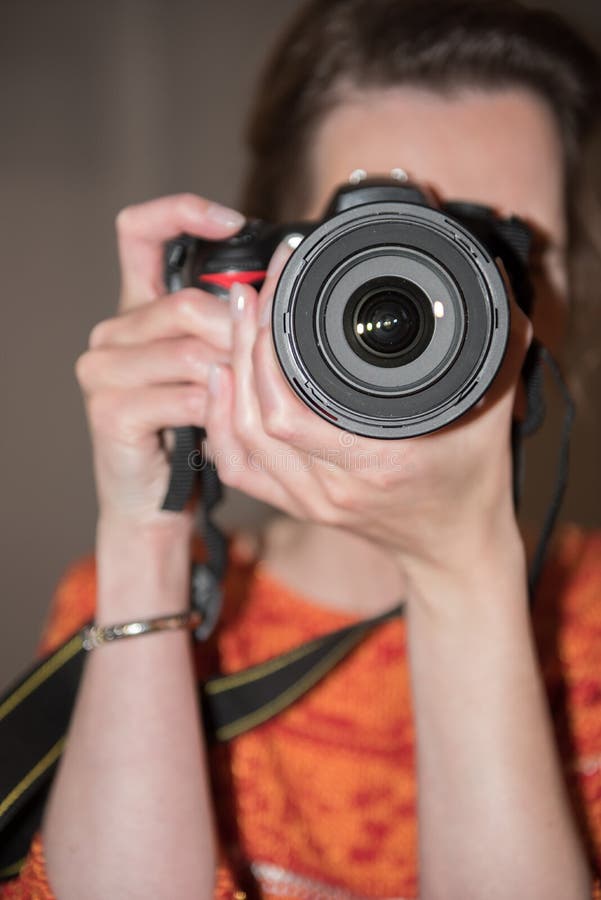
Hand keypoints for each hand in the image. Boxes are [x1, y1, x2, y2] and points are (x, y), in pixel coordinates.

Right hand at [75, 194, 244, 527]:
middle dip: (238, 334)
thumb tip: (276, 290)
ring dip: (233, 379)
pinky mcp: (110, 411)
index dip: (183, 212)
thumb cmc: (188, 430)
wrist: (152, 499)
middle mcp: (112, 332)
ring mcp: (102, 371)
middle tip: (264, 363)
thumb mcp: (210, 368)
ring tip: (247, 400)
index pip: (139, 231)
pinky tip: (224, 422)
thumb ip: (225, 326)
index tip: (234, 222)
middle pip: (187, 304)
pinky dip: (218, 411)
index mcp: (136, 309)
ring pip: (191, 352)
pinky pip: (185, 397)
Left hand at [204, 251, 531, 586]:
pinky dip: (218, 425)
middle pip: (256, 414)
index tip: (278, 286)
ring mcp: (310, 500)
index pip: (290, 405)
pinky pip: (239, 468)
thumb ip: (495, 346)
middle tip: (249, 292)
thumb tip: (488, 281)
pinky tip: (218, 384)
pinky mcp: (296, 505)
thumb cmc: (474, 479)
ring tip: (233, 323)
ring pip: (239, 438)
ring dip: (228, 377)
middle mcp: (335, 486)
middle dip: (244, 343)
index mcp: (377, 460)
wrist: (455, 546)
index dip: (269, 343)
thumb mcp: (491, 411)